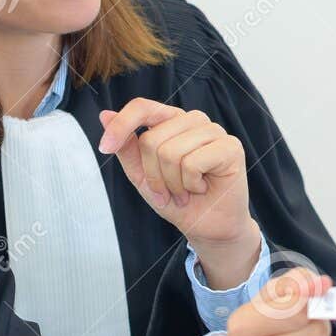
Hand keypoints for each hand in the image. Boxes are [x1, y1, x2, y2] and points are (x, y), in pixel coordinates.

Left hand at [98, 99, 258, 283]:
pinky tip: (202, 188)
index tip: (104, 148)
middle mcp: (194, 121)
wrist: (207, 227)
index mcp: (172, 121)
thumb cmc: (178, 200)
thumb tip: (105, 115)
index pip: (142, 107)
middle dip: (153, 175)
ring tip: (185, 192)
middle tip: (168, 191)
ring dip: (172, 183)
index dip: (121, 126)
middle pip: (152, 139)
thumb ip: (126, 147)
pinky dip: (191, 184)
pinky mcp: (231, 147)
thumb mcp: (142, 176)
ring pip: (171, 152)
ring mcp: (214, 131)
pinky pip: (193, 163)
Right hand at [192, 268, 335, 335]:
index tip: (309, 303)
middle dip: (319, 326)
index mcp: (242, 327)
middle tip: (306, 329)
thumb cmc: (260, 332)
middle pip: (316, 334)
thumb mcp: (270, 299)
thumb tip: (322, 284)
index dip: (311, 302)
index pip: (298, 309)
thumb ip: (296, 282)